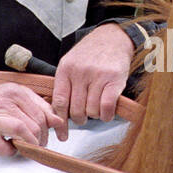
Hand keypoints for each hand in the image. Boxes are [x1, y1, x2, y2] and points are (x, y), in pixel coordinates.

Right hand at [0, 82, 63, 157]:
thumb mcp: (16, 97)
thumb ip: (38, 107)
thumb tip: (59, 122)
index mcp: (17, 92)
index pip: (45, 113)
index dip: (51, 129)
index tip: (52, 136)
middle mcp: (6, 102)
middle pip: (36, 125)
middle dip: (40, 139)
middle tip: (36, 143)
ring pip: (24, 133)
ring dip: (29, 145)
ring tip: (25, 146)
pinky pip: (6, 148)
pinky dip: (11, 152)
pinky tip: (8, 147)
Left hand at [49, 24, 134, 141]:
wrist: (113, 38)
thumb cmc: (91, 54)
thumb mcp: (71, 63)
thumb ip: (65, 85)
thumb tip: (58, 114)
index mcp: (65, 69)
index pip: (60, 102)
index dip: (60, 122)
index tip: (62, 134)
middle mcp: (80, 72)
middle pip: (76, 110)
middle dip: (80, 118)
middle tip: (85, 115)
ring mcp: (97, 76)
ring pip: (92, 111)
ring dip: (95, 115)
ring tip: (98, 106)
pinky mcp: (114, 79)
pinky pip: (106, 107)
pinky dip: (106, 115)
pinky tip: (107, 112)